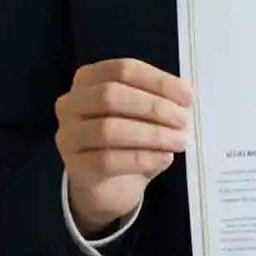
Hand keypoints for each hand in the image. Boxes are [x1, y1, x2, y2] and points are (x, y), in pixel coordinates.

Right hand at [55, 58, 193, 236]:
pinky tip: (164, 158)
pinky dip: (142, 158)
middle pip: (110, 96)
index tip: (187, 96)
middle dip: (153, 107)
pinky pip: (108, 160)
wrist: (107, 185)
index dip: (158, 81)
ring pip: (109, 129)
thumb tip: (184, 96)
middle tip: (183, 120)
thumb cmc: (127, 140)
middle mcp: (71, 103)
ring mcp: (68, 136)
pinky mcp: (74, 167)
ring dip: (151, 134)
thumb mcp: (143, 113)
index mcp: (89, 78)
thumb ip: (160, 100)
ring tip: (178, 141)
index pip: (123, 70)